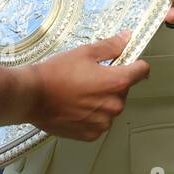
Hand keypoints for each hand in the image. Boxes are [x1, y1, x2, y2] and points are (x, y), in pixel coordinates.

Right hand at [26, 32, 149, 140]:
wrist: (32, 96)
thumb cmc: (54, 74)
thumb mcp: (84, 53)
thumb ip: (110, 46)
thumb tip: (126, 39)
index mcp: (116, 82)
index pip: (142, 71)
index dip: (135, 64)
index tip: (128, 62)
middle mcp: (114, 105)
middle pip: (124, 90)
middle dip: (112, 82)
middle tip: (90, 77)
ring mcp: (103, 122)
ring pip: (111, 106)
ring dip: (101, 100)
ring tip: (79, 92)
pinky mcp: (92, 134)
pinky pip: (99, 121)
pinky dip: (92, 115)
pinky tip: (76, 106)